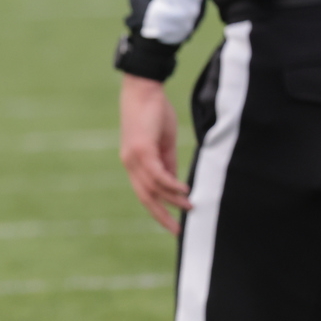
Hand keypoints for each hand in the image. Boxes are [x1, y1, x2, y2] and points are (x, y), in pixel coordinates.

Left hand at [121, 73, 190, 234]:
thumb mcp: (163, 143)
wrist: (143, 90)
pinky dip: (170, 184)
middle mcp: (130, 164)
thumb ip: (167, 163)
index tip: (171, 223)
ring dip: (173, 199)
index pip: (144, 193)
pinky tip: (184, 190)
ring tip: (190, 206)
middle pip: (145, 197)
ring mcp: (134, 157)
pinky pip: (157, 173)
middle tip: (176, 230)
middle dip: (160, 215)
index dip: (157, 209)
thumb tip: (175, 183)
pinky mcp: (141, 149)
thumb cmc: (154, 113)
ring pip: (153, 187)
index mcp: (134, 163)